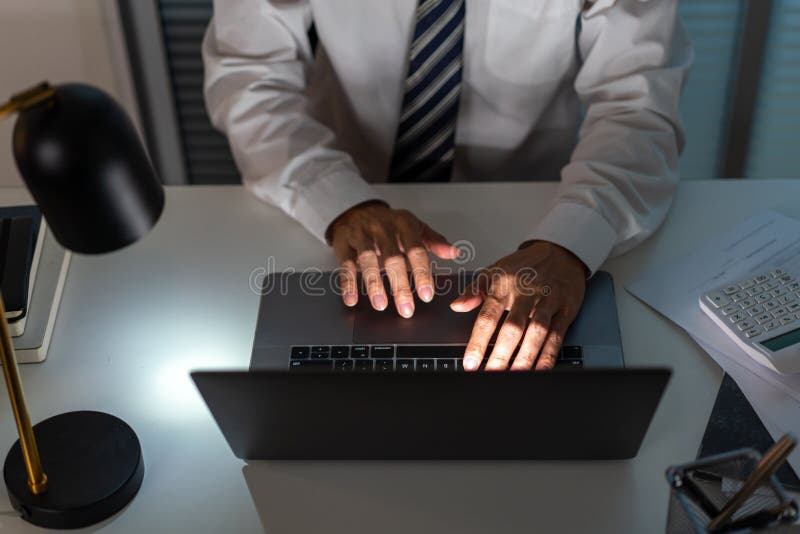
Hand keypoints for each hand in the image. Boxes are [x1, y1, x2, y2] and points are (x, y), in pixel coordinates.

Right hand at [330, 201, 458, 316]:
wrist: (357, 211)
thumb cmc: (390, 225)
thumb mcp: (414, 228)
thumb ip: (434, 242)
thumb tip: (454, 252)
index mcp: (404, 224)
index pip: (416, 249)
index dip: (422, 273)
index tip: (427, 295)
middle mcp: (382, 227)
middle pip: (393, 257)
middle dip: (400, 286)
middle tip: (406, 309)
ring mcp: (361, 233)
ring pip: (367, 259)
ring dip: (374, 284)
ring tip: (380, 304)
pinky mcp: (343, 242)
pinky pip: (345, 263)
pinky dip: (348, 283)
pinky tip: (352, 299)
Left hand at [450, 241, 586, 370]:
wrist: (559, 252)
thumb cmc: (523, 266)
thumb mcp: (493, 271)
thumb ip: (473, 291)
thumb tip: (455, 305)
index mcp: (504, 286)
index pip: (487, 317)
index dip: (478, 341)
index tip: (470, 362)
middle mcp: (526, 294)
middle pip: (513, 327)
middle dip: (502, 353)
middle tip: (492, 374)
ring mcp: (548, 301)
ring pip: (537, 332)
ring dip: (526, 356)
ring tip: (515, 376)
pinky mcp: (566, 309)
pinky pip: (558, 334)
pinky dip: (549, 354)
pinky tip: (540, 369)